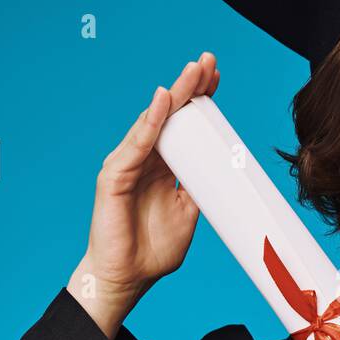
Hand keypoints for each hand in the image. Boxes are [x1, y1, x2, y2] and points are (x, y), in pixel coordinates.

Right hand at [67, 53, 220, 338]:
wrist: (127, 278)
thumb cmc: (153, 250)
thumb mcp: (189, 214)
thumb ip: (200, 188)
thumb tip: (225, 170)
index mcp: (163, 166)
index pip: (183, 125)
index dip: (199, 101)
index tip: (217, 77)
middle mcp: (144, 159)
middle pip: (170, 115)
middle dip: (190, 87)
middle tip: (208, 61)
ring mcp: (128, 164)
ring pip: (154, 121)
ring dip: (175, 95)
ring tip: (193, 71)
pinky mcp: (114, 175)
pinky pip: (136, 144)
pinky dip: (151, 121)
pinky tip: (164, 100)